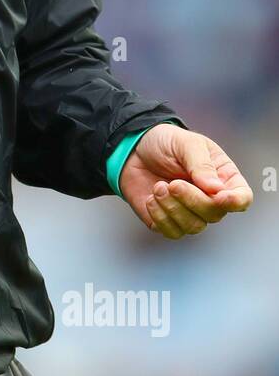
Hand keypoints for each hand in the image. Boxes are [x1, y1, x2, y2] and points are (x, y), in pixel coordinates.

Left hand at [119, 123, 252, 238]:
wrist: (134, 150)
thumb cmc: (165, 143)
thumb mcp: (186, 144)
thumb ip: (202, 165)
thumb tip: (216, 189)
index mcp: (223, 177)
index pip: (241, 198)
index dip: (235, 201)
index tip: (219, 197)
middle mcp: (210, 199)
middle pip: (215, 214)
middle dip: (193, 200)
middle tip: (173, 184)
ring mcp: (190, 212)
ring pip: (194, 226)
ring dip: (174, 208)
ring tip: (159, 187)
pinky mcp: (168, 222)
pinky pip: (172, 232)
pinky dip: (160, 217)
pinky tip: (151, 198)